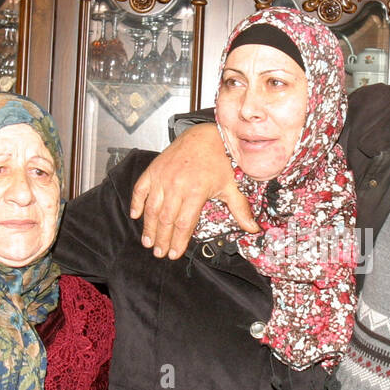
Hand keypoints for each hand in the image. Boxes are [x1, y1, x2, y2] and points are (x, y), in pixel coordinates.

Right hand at [129, 122, 255, 258]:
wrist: (204, 135)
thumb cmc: (219, 161)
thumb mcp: (231, 185)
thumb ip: (240, 209)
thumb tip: (253, 229)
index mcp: (196, 191)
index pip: (184, 223)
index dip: (178, 241)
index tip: (175, 254)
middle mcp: (177, 185)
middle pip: (166, 219)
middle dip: (162, 239)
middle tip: (159, 253)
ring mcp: (163, 177)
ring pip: (152, 208)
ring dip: (148, 227)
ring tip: (147, 242)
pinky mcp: (153, 170)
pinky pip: (140, 189)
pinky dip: (136, 202)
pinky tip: (135, 216)